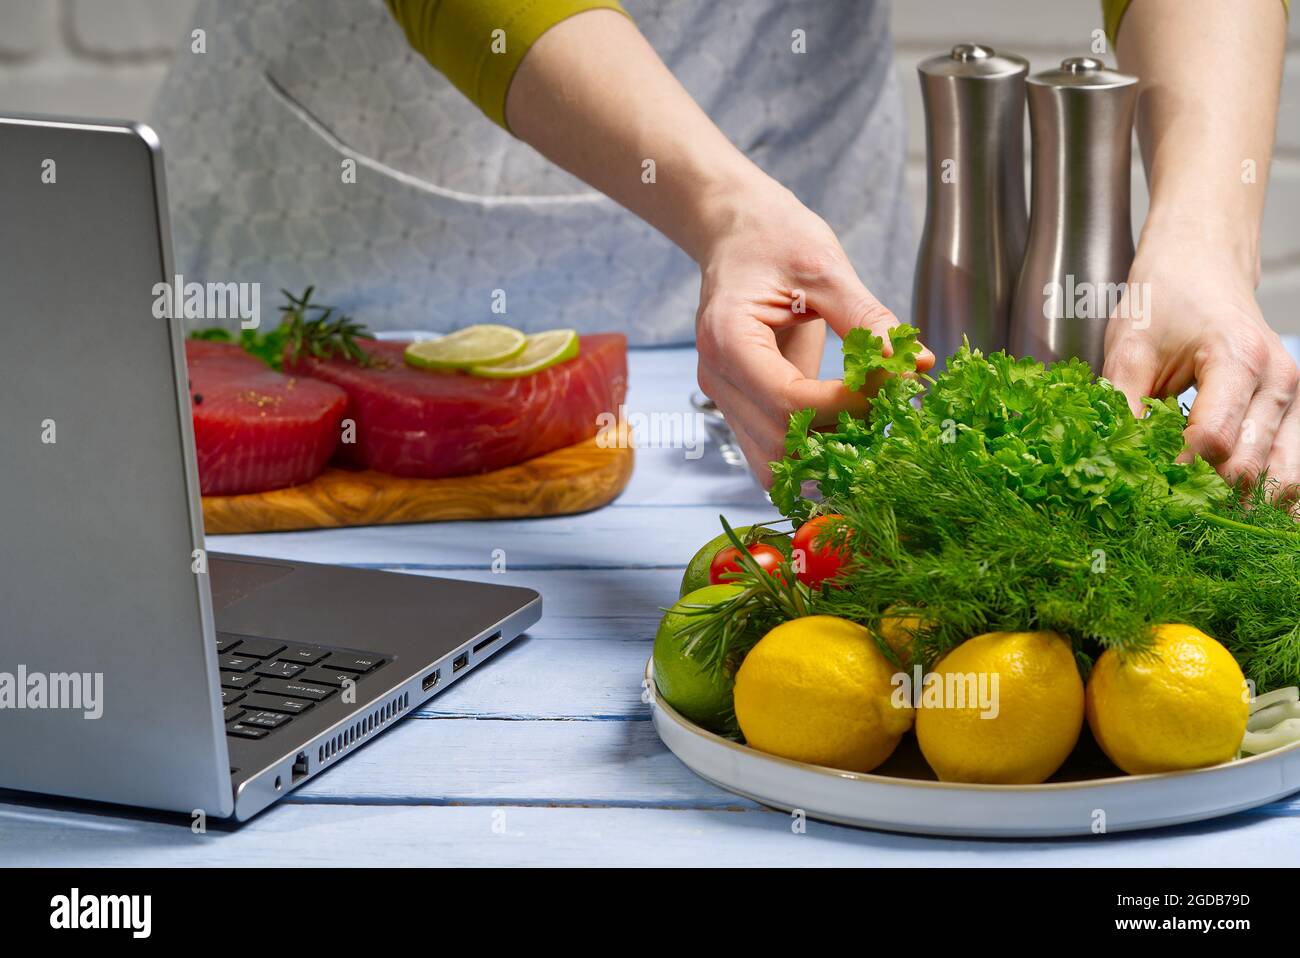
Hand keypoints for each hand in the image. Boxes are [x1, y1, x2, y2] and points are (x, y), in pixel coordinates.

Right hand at [693, 181, 933, 484]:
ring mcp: (723, 397)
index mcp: (728, 339)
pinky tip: (845, 427)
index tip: (889, 385)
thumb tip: (914, 364)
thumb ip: (869, 320)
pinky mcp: (739, 405)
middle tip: (885, 404)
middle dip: (840, 433)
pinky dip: (811, 451)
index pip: (788, 402)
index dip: (845, 405)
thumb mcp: (827, 269)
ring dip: (825, 453)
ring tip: (866, 420)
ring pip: (773, 462)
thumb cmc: (774, 238)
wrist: (736, 231)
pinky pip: (771, 451)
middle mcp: (717, 377)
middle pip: (780, 442)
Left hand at [1103, 234, 1299, 499]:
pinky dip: (1266, 490)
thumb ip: (1122, 407)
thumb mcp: (1129, 349)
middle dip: (1204, 494)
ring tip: (1194, 512)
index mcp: (1238, 359)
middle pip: (1248, 467)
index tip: (1142, 486)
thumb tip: (1115, 464)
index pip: (1212, 441)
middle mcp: (1279, 381)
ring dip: (1239, 500)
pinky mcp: (1297, 410)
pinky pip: (1293, 467)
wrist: (1202, 265)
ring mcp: (1296, 398)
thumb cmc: (1163, 301)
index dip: (1175, 472)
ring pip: (1281, 478)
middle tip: (1163, 507)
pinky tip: (1233, 505)